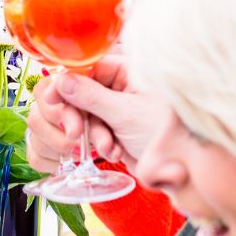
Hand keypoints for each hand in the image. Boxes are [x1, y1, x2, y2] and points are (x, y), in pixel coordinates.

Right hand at [28, 55, 155, 169]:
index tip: (51, 99)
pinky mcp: (113, 130)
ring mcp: (114, 108)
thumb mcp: (126, 113)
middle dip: (75, 115)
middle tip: (76, 132)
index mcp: (125, 70)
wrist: (184, 167)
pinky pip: (92, 133)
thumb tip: (60, 79)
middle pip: (76, 93)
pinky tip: (115, 152)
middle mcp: (118, 86)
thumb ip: (90, 96)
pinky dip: (100, 144)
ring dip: (91, 134)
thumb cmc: (165, 132)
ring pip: (82, 115)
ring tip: (108, 147)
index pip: (83, 68)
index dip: (64, 84)